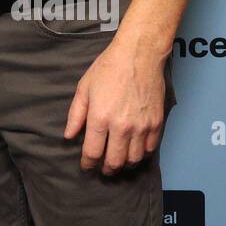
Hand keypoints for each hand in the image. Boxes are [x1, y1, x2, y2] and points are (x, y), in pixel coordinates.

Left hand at [63, 37, 164, 174]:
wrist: (139, 55)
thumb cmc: (109, 68)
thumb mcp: (84, 88)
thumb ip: (76, 115)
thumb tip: (69, 136)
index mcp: (100, 118)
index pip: (92, 153)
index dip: (87, 164)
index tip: (86, 166)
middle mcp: (121, 127)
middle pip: (114, 162)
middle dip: (105, 170)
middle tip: (102, 169)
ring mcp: (141, 127)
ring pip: (133, 160)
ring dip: (124, 165)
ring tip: (117, 161)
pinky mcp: (156, 123)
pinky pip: (149, 149)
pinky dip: (141, 155)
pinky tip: (133, 150)